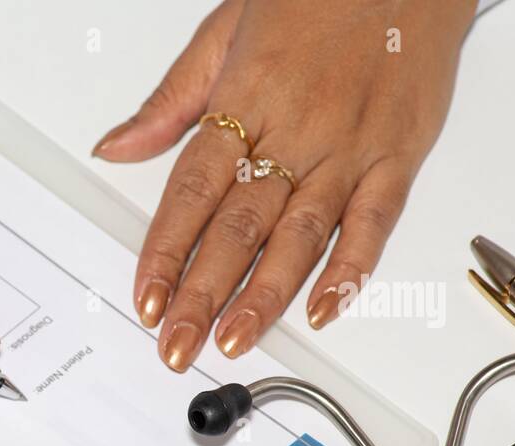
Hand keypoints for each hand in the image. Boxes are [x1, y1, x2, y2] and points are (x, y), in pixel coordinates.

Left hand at [92, 0, 476, 369]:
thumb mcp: (224, 31)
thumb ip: (170, 102)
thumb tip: (116, 147)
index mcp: (244, 103)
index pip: (191, 194)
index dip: (165, 253)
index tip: (146, 299)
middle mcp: (295, 131)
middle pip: (238, 228)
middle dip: (202, 295)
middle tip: (176, 346)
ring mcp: (349, 148)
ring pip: (299, 236)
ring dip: (263, 297)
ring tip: (232, 340)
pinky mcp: (398, 155)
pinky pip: (374, 221)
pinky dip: (351, 269)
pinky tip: (323, 309)